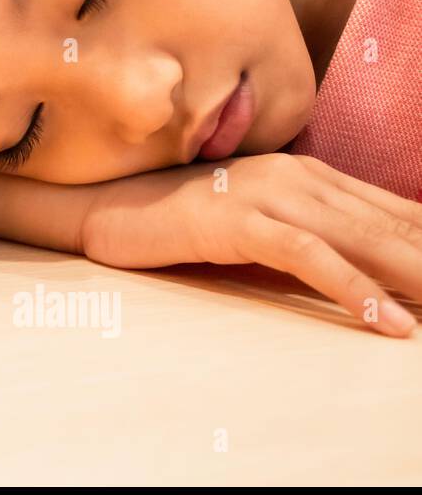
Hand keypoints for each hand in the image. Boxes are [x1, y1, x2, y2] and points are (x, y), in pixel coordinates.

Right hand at [80, 153, 421, 336]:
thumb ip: (306, 234)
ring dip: (415, 278)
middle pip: (389, 223)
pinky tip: (385, 321)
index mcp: (304, 173)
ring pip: (361, 237)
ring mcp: (267, 194)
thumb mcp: (253, 224)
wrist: (105, 207)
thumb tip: (365, 271)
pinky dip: (352, 288)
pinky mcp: (238, 221)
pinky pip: (308, 257)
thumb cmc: (176, 220)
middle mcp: (296, 175)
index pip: (392, 210)